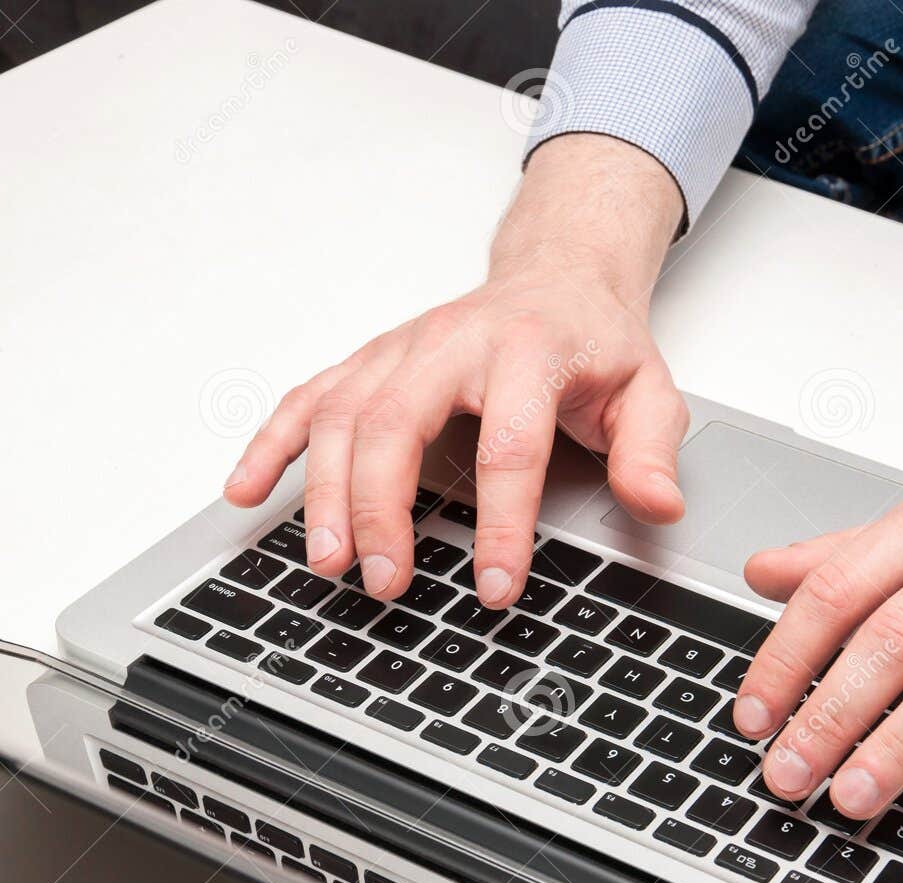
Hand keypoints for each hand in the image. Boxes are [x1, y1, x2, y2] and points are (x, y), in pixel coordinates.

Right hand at [222, 135, 685, 606]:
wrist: (557, 276)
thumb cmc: (595, 340)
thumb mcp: (649, 391)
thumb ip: (651, 451)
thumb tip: (657, 505)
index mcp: (528, 350)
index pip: (509, 447)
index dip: (501, 525)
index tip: (496, 586)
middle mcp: (451, 344)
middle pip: (397, 426)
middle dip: (383, 510)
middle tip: (386, 581)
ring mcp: (400, 350)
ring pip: (341, 416)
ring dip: (323, 493)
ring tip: (327, 562)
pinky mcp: (369, 361)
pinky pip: (306, 399)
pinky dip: (269, 445)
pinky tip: (245, 491)